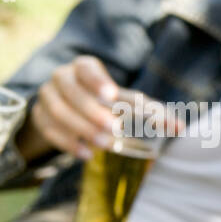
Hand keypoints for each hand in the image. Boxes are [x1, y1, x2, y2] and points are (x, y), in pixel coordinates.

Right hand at [26, 56, 169, 160]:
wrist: (71, 108)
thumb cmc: (107, 103)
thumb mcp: (126, 103)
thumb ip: (152, 113)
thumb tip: (179, 129)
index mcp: (85, 68)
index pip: (87, 67)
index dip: (97, 80)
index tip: (111, 95)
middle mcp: (63, 78)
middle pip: (71, 91)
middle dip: (92, 111)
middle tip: (114, 129)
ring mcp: (48, 96)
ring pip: (57, 110)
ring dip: (81, 128)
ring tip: (103, 145)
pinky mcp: (40, 117)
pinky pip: (48, 129)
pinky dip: (67, 143)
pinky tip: (86, 154)